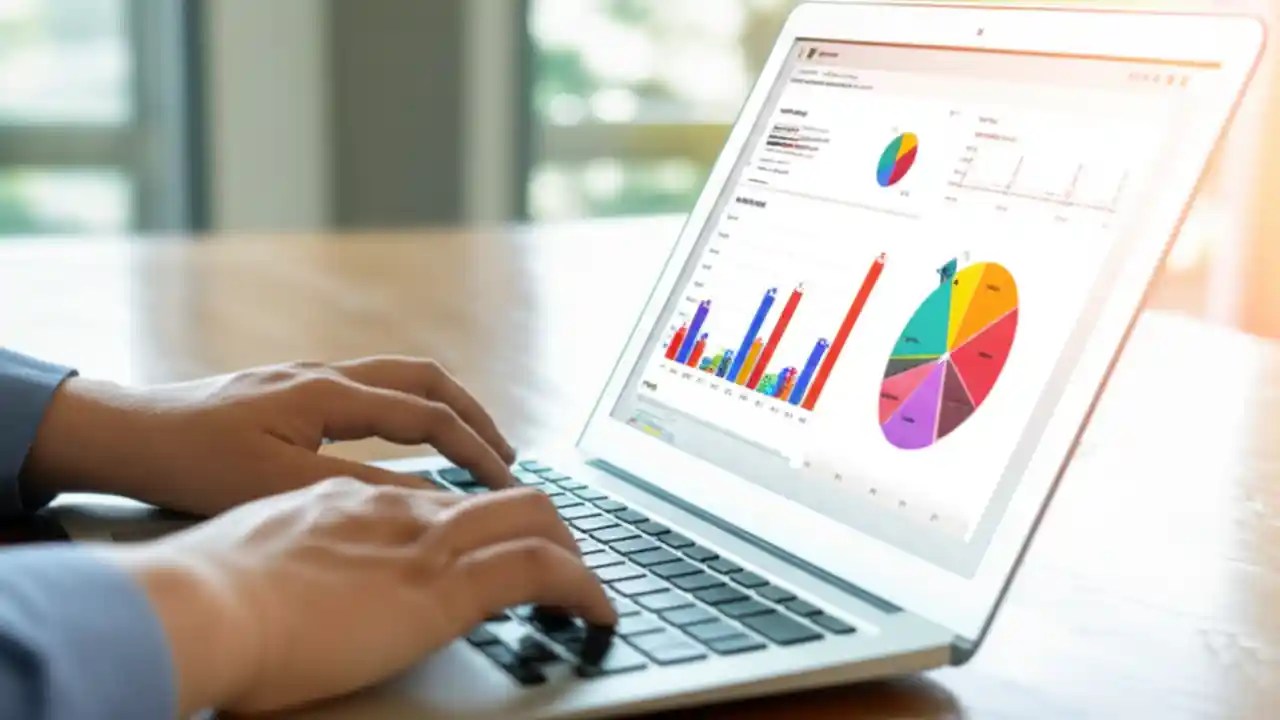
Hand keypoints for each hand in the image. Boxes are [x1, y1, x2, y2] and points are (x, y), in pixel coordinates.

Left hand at [22, 357, 516, 514]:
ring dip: (442, 408)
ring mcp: (307, 377)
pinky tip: (403, 441)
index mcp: (328, 393)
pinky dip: (407, 411)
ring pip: (399, 378)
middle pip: (425, 378)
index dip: (474, 448)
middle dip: (473, 414)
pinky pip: (371, 389)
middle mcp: (325, 374)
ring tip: (468, 445)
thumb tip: (429, 500)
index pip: (427, 415)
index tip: (504, 481)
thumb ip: (358, 490)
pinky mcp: (290, 390)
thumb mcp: (277, 485)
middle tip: (505, 455)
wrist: (122, 433)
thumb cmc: (190, 461)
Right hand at [102, 477, 616, 714]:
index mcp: (349, 502)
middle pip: (499, 495)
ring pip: (533, 517)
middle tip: (560, 558)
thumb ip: (291, 566)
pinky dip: (582, 588)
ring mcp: (425, 540)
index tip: (485, 546)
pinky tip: (597, 612)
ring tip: (587, 588)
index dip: (474, 522)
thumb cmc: (204, 600)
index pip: (436, 501)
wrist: (198, 604)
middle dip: (542, 523)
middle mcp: (397, 509)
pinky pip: (541, 569)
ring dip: (569, 552)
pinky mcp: (446, 585)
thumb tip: (297, 593)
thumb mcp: (254, 565)